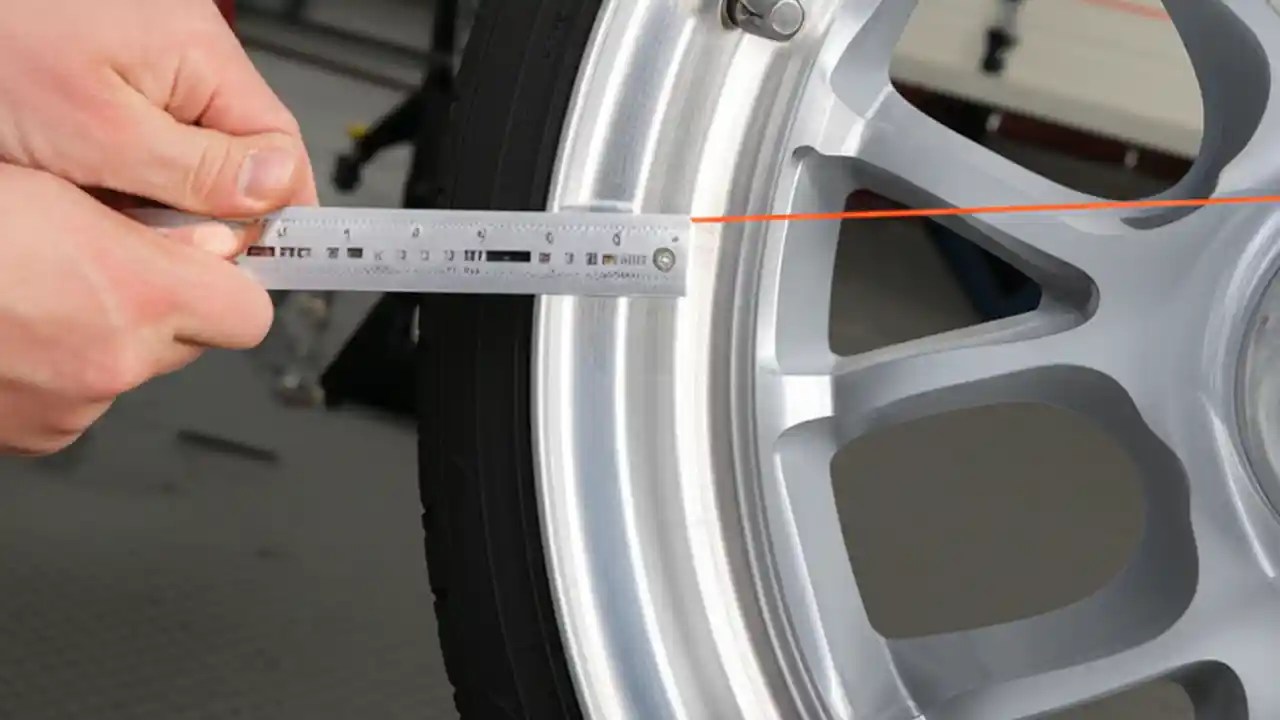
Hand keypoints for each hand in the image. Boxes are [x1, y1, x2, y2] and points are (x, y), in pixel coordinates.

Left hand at [0, 0, 317, 215]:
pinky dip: (115, 171)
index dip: (264, 217)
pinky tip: (76, 175)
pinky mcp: (112, 71)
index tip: (237, 263)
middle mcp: (187, 54)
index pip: (282, 157)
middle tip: (136, 230)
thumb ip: (195, 169)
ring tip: (90, 195)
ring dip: (148, 195)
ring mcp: (149, 60)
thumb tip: (273, 196)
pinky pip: (142, 142)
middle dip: (193, 211)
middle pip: (234, 163)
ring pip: (186, 160)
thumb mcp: (95, 129)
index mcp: (203, 58)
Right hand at [0, 165, 272, 454]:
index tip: (213, 266)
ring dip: (106, 339)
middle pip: (189, 343)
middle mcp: (113, 363)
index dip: (231, 285)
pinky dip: (60, 371)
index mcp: (135, 295)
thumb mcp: (56, 186)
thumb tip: (210, 245)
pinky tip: (15, 331)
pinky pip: (78, 400)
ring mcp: (71, 408)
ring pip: (130, 370)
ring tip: (37, 293)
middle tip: (104, 264)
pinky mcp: (33, 437)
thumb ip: (148, 223)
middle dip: (165, 307)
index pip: (249, 313)